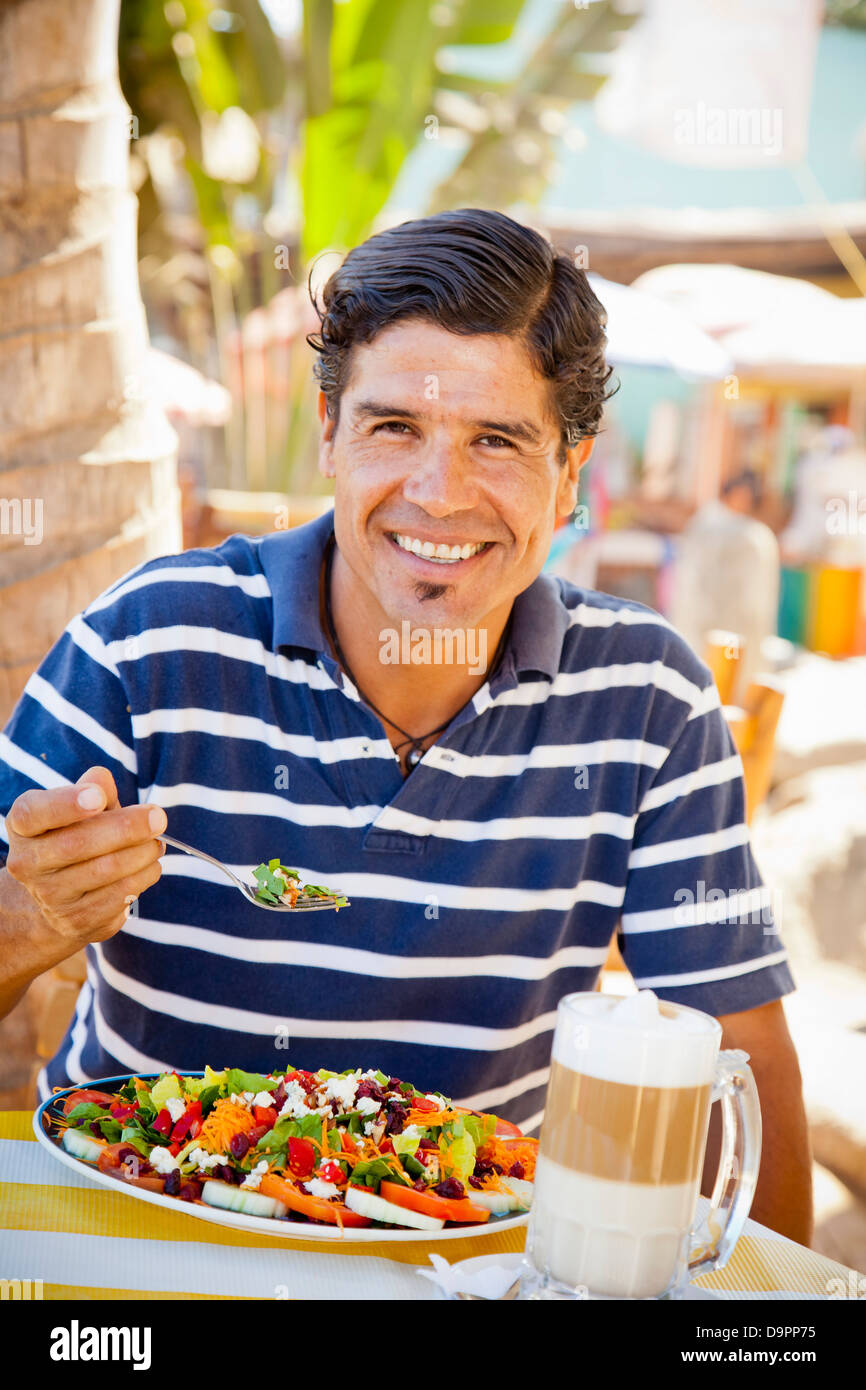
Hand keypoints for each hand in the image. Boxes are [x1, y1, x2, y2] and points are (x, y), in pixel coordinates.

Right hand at [5, 766, 166, 947]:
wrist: (61, 899)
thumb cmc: (77, 837)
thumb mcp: (81, 808)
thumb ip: (93, 790)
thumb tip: (101, 780)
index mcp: (24, 826)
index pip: (34, 812)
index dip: (66, 804)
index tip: (98, 797)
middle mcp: (28, 862)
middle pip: (78, 842)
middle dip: (126, 827)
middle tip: (158, 817)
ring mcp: (50, 895)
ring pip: (105, 869)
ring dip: (142, 853)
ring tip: (157, 843)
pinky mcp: (76, 919)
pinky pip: (119, 895)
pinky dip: (144, 876)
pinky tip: (150, 866)